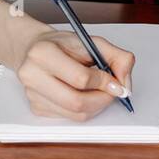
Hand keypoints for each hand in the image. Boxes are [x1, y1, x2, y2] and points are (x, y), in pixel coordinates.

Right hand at [15, 30, 134, 120]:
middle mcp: (32, 75)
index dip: (104, 82)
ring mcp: (32, 95)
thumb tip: (125, 84)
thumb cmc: (62, 45)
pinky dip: (84, 109)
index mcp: (43, 53)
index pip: (81, 78)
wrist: (33, 49)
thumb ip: (116, 57)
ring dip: (96, 106)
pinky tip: (83, 94)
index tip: (117, 82)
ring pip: (76, 114)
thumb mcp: (90, 41)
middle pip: (77, 102)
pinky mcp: (36, 108)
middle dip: (103, 100)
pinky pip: (70, 117)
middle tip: (113, 92)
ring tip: (100, 92)